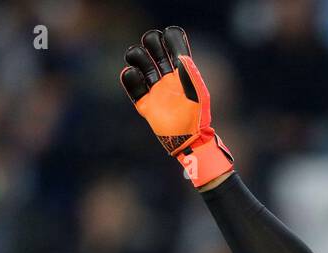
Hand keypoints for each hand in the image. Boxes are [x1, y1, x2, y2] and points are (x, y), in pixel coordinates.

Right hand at [120, 26, 233, 187]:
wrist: (190, 140)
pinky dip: (130, 78)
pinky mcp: (145, 104)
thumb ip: (189, 73)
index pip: (173, 47)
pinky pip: (133, 87)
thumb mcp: (197, 91)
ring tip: (138, 63)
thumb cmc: (198, 115)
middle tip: (151, 46)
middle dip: (150, 42)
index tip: (167, 36)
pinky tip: (131, 73)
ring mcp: (155, 90)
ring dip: (137, 56)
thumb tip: (179, 56)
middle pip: (154, 50)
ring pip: (141, 63)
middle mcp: (167, 78)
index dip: (170, 38)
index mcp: (182, 72)